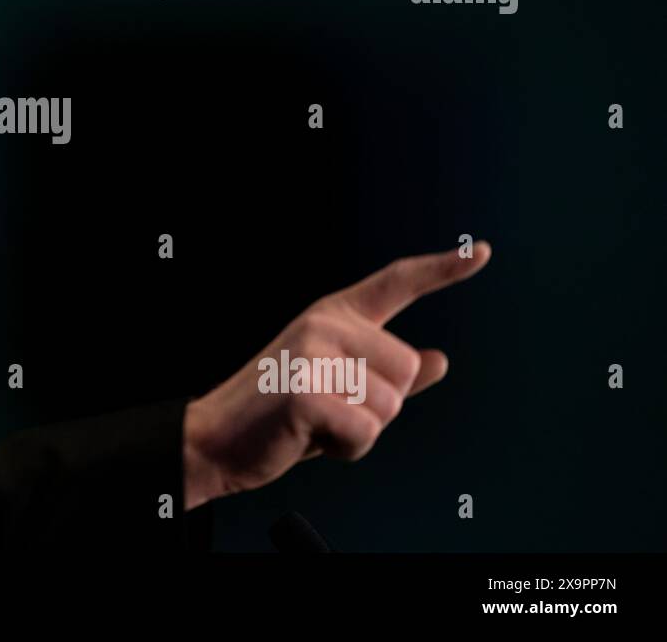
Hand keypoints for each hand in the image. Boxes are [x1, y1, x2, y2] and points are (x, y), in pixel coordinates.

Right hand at [182, 242, 491, 509]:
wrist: (218, 438)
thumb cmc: (280, 414)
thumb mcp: (339, 388)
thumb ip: (389, 374)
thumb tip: (440, 360)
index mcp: (334, 316)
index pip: (396, 283)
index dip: (442, 269)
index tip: (481, 251)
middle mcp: (325, 324)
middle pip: (407, 368)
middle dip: (380, 406)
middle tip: (331, 409)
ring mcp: (313, 352)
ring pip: (389, 404)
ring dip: (360, 431)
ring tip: (317, 423)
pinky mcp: (306, 390)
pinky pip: (364, 430)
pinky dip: (345, 448)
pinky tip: (311, 436)